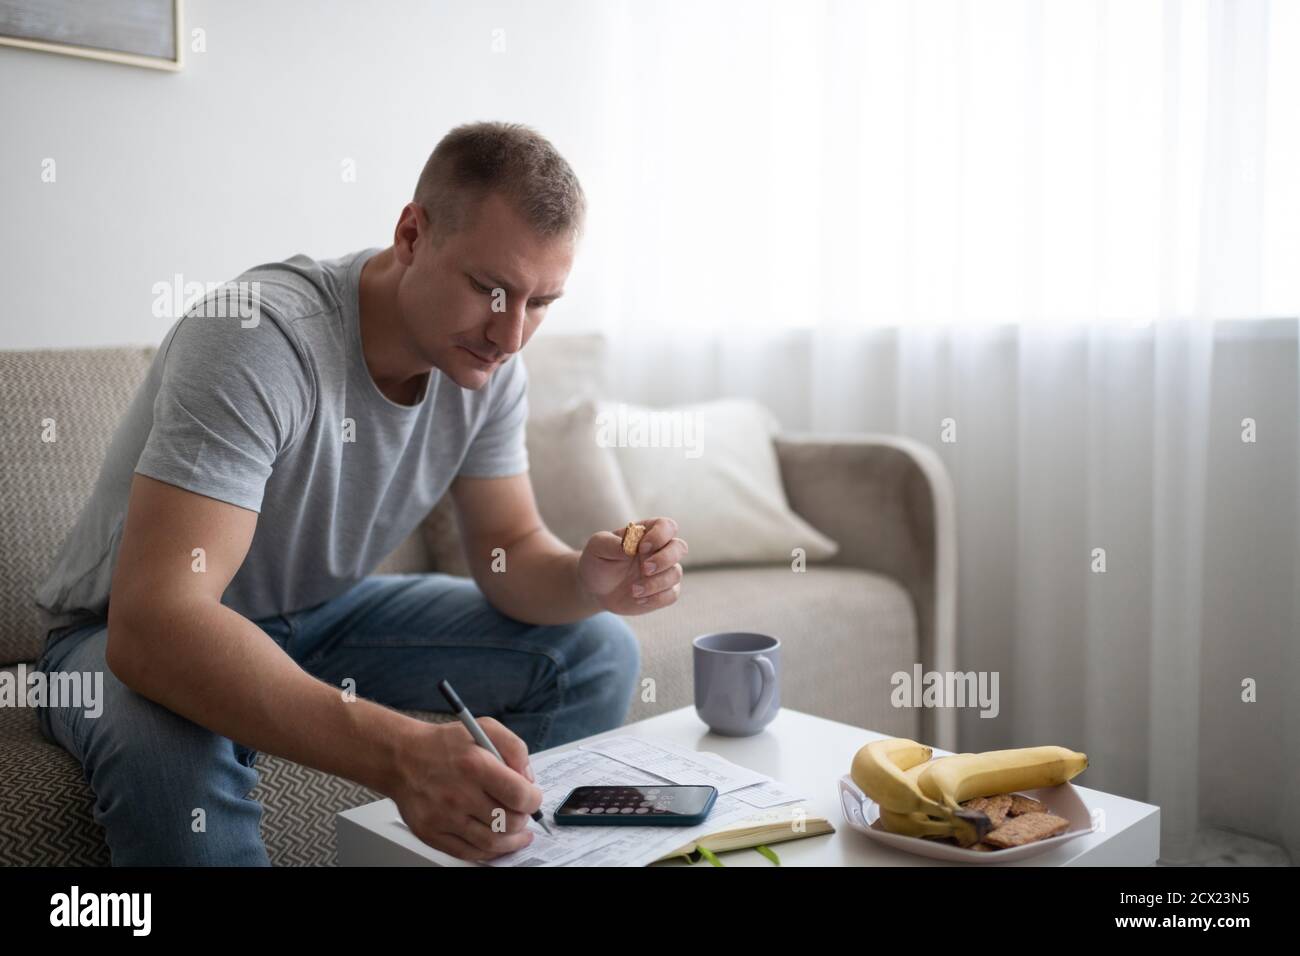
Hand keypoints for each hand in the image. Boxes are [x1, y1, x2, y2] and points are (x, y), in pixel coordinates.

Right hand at [389, 718, 543, 861]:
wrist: (402, 758)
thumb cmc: (443, 745)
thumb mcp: (484, 728)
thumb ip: (515, 748)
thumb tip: (528, 778)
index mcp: (475, 765)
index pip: (519, 795)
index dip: (533, 800)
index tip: (532, 798)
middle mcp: (459, 794)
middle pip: (508, 822)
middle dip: (523, 819)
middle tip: (522, 814)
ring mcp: (444, 817)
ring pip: (491, 842)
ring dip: (511, 841)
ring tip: (516, 833)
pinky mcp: (432, 833)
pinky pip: (468, 852)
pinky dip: (487, 852)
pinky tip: (495, 842)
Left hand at [577, 516, 687, 615]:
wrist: (595, 588)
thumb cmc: (598, 561)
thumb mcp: (597, 547)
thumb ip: (612, 543)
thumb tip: (631, 547)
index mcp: (646, 533)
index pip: (666, 526)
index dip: (660, 535)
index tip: (641, 547)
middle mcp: (659, 550)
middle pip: (680, 547)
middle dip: (664, 559)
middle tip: (644, 569)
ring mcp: (663, 571)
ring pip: (676, 573)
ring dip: (656, 583)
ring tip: (634, 590)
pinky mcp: (663, 591)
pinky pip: (672, 594)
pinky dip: (656, 598)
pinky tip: (638, 599)